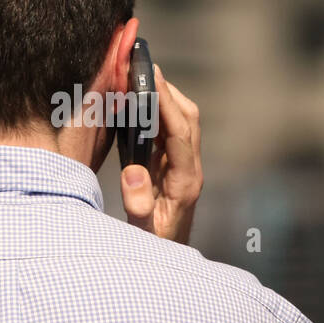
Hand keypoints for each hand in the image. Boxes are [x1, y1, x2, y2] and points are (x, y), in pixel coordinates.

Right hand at [119, 65, 202, 243]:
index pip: (181, 134)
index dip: (167, 105)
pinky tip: (139, 102)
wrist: (167, 256)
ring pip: (184, 122)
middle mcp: (191, 170)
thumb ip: (137, 205)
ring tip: (140, 76)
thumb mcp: (142, 231)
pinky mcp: (176, 166)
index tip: (152, 78)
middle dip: (169, 91)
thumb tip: (132, 172)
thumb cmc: (153, 244)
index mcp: (186, 183)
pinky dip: (159, 112)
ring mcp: (186, 166)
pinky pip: (172, 131)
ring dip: (166, 98)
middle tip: (144, 66)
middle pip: (188, 120)